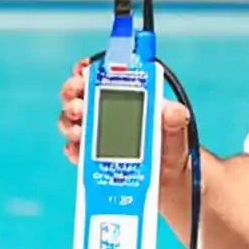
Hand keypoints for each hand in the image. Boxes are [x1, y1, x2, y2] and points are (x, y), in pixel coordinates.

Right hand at [57, 56, 192, 184]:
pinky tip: (78, 152)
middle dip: (71, 94)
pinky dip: (73, 150)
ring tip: (79, 132)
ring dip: (69, 123)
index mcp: (126, 96)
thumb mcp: (178, 130)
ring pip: (71, 122)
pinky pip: (75, 151)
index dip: (86, 69)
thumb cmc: (173, 147)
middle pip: (77, 95)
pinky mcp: (91, 159)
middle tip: (77, 104)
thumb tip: (171, 110)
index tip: (82, 71)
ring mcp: (96, 135)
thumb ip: (176, 119)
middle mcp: (106, 112)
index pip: (100, 75)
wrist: (171, 180)